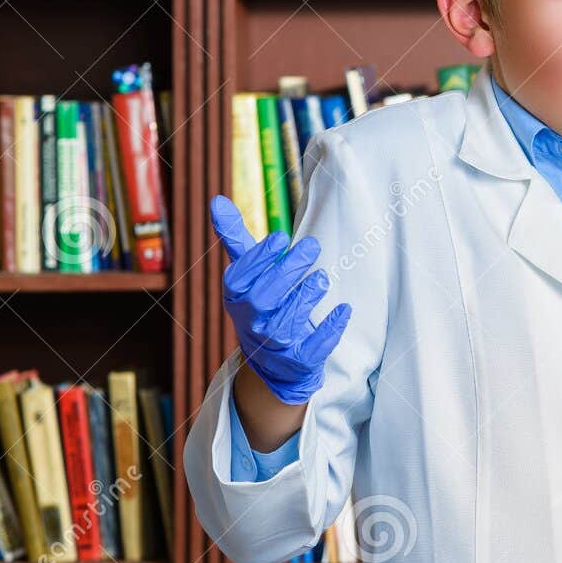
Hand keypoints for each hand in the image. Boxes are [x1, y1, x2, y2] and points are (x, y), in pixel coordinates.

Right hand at [211, 194, 351, 405]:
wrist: (271, 361)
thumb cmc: (260, 304)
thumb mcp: (247, 274)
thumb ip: (236, 240)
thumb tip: (217, 200)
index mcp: (236, 297)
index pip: (239, 278)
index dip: (257, 259)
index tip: (279, 237)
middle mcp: (251, 323)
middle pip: (263, 299)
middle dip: (286, 272)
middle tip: (312, 246)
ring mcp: (273, 346)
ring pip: (286, 324)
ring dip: (305, 299)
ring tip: (321, 278)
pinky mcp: (298, 362)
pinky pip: (312, 349)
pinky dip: (329, 331)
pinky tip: (344, 310)